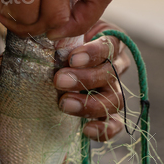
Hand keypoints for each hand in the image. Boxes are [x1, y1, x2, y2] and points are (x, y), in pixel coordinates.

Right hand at [0, 0, 115, 38]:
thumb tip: (64, 8)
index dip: (91, 12)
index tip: (70, 20)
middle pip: (93, 3)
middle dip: (72, 26)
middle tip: (48, 31)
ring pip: (54, 17)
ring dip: (31, 24)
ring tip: (11, 12)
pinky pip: (26, 15)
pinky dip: (11, 17)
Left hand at [54, 20, 130, 140]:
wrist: (55, 62)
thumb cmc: (59, 42)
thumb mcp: (61, 33)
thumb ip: (58, 36)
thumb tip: (47, 41)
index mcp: (110, 42)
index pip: (110, 46)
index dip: (94, 53)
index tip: (72, 58)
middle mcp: (116, 66)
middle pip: (111, 74)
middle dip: (86, 79)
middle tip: (59, 80)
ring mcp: (114, 90)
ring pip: (115, 99)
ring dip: (90, 103)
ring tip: (65, 104)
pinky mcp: (110, 112)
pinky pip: (116, 124)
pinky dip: (105, 129)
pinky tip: (86, 130)